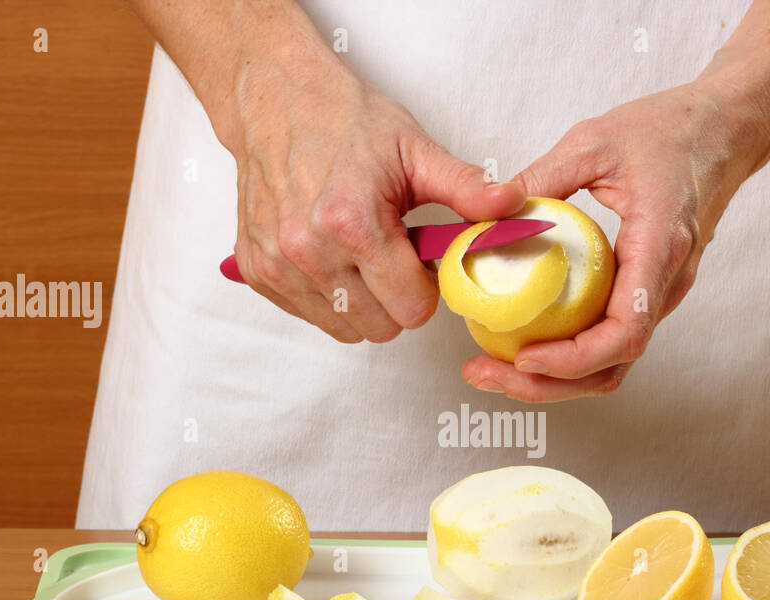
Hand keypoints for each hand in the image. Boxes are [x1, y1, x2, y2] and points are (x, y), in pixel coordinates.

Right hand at [218, 31, 523, 341]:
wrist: (275, 100)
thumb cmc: (345, 121)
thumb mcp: (415, 149)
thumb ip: (466, 188)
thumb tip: (513, 206)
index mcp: (352, 224)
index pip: (412, 309)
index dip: (426, 287)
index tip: (420, 257)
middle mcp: (308, 252)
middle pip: (381, 328)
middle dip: (396, 299)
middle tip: (392, 254)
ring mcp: (277, 266)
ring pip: (345, 329)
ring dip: (362, 302)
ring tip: (361, 252)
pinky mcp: (256, 272)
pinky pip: (311, 315)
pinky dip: (329, 296)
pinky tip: (331, 254)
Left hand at [463, 80, 766, 399]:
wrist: (724, 130)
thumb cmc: (671, 132)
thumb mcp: (596, 141)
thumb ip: (541, 176)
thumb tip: (488, 211)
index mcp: (659, 249)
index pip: (625, 331)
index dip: (574, 359)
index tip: (526, 357)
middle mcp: (665, 284)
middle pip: (612, 365)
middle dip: (547, 384)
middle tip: (485, 375)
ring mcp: (659, 294)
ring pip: (610, 363)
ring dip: (553, 379)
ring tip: (493, 370)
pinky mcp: (646, 292)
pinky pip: (608, 340)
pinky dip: (566, 355)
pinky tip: (522, 342)